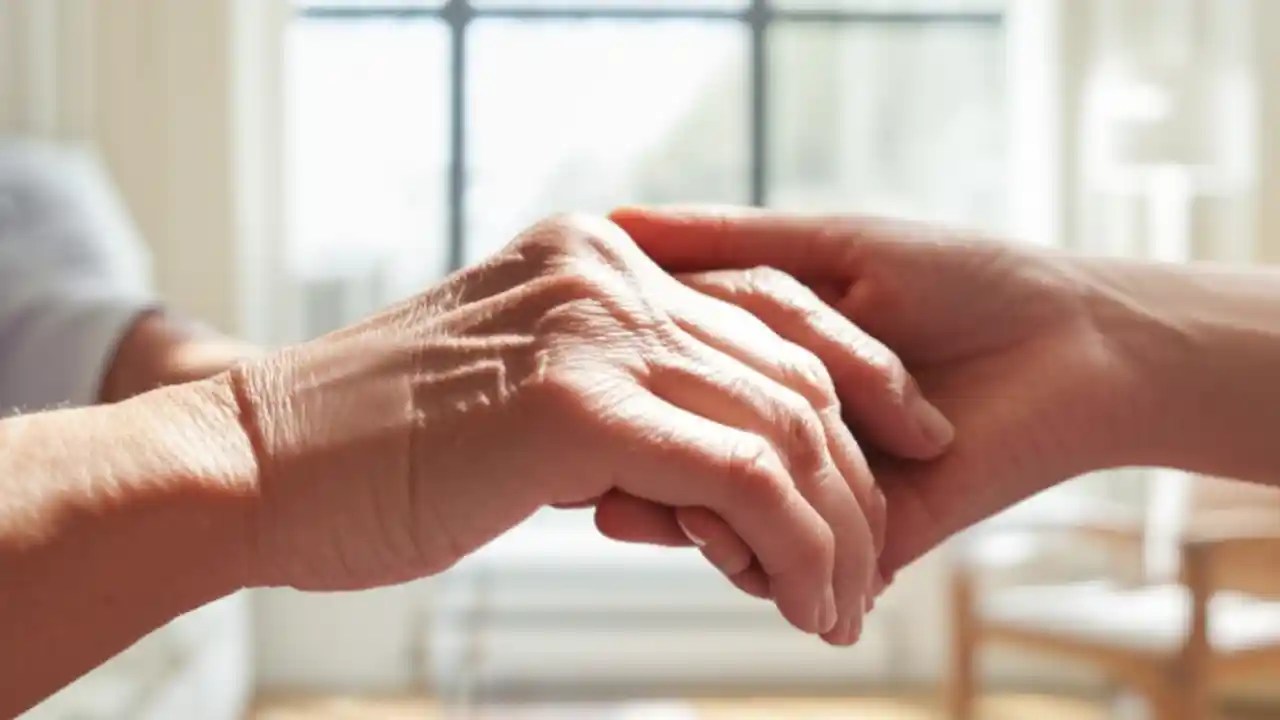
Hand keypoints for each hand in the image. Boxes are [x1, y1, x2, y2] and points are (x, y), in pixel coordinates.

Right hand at [233, 215, 884, 638]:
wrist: (258, 463)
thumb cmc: (378, 451)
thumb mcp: (517, 398)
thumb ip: (613, 402)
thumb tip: (705, 472)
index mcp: (597, 255)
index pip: (766, 313)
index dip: (849, 388)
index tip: (888, 463)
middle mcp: (607, 271)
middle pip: (792, 366)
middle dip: (853, 474)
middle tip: (869, 564)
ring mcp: (591, 326)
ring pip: (779, 424)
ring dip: (832, 527)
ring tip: (840, 604)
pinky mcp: (576, 402)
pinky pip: (736, 474)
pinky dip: (790, 544)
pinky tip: (800, 601)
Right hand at [600, 208, 1161, 577]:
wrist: (1079, 347)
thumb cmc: (967, 279)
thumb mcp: (830, 246)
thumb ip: (728, 243)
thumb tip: (620, 220)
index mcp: (773, 356)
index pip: (673, 373)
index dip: (618, 381)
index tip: (554, 384)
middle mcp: (788, 420)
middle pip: (686, 450)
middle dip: (634, 466)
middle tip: (580, 475)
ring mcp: (824, 478)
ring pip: (723, 508)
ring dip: (671, 514)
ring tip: (624, 509)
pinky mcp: (868, 534)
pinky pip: (787, 556)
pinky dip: (737, 550)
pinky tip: (703, 535)